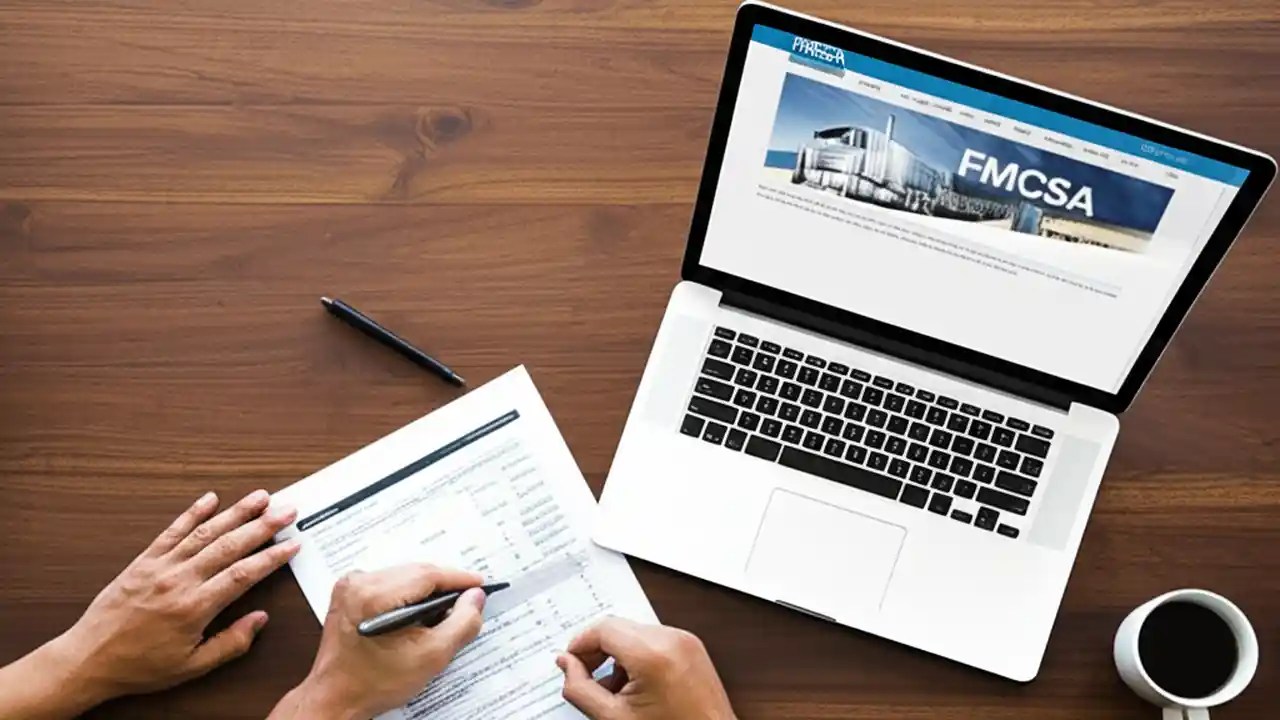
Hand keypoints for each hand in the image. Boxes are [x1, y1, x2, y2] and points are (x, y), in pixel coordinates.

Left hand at [0, 490, 299, 718]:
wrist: (89, 659)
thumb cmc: (139, 666)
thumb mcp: (192, 667)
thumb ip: (231, 643)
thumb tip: (259, 620)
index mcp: (194, 607)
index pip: (244, 574)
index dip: (272, 558)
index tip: (292, 545)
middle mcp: (178, 581)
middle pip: (229, 545)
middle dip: (262, 526)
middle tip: (286, 511)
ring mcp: (160, 567)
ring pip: (204, 532)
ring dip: (235, 512)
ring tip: (259, 497)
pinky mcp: (143, 561)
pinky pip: (171, 531)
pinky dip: (191, 513)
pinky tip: (209, 499)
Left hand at [271, 564, 486, 719]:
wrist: (336, 698)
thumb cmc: (374, 683)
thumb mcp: (431, 656)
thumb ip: (461, 624)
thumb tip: (475, 598)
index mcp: (374, 595)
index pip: (428, 575)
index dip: (459, 579)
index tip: (480, 585)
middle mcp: (358, 583)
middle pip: (416, 572)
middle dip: (444, 585)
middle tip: (467, 602)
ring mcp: (351, 586)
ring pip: (404, 576)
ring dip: (426, 589)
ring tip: (445, 609)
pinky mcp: (349, 593)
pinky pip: (389, 583)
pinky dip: (408, 593)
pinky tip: (419, 612)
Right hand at [557, 618, 735, 719]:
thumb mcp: (614, 718)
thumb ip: (581, 689)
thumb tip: (566, 664)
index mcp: (653, 653)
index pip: (603, 629)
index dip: (579, 644)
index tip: (570, 662)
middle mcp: (672, 639)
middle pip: (618, 628)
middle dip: (596, 651)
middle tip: (584, 677)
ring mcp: (685, 641)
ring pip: (634, 634)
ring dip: (616, 655)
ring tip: (612, 689)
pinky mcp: (692, 647)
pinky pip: (654, 641)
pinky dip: (637, 657)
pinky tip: (633, 686)